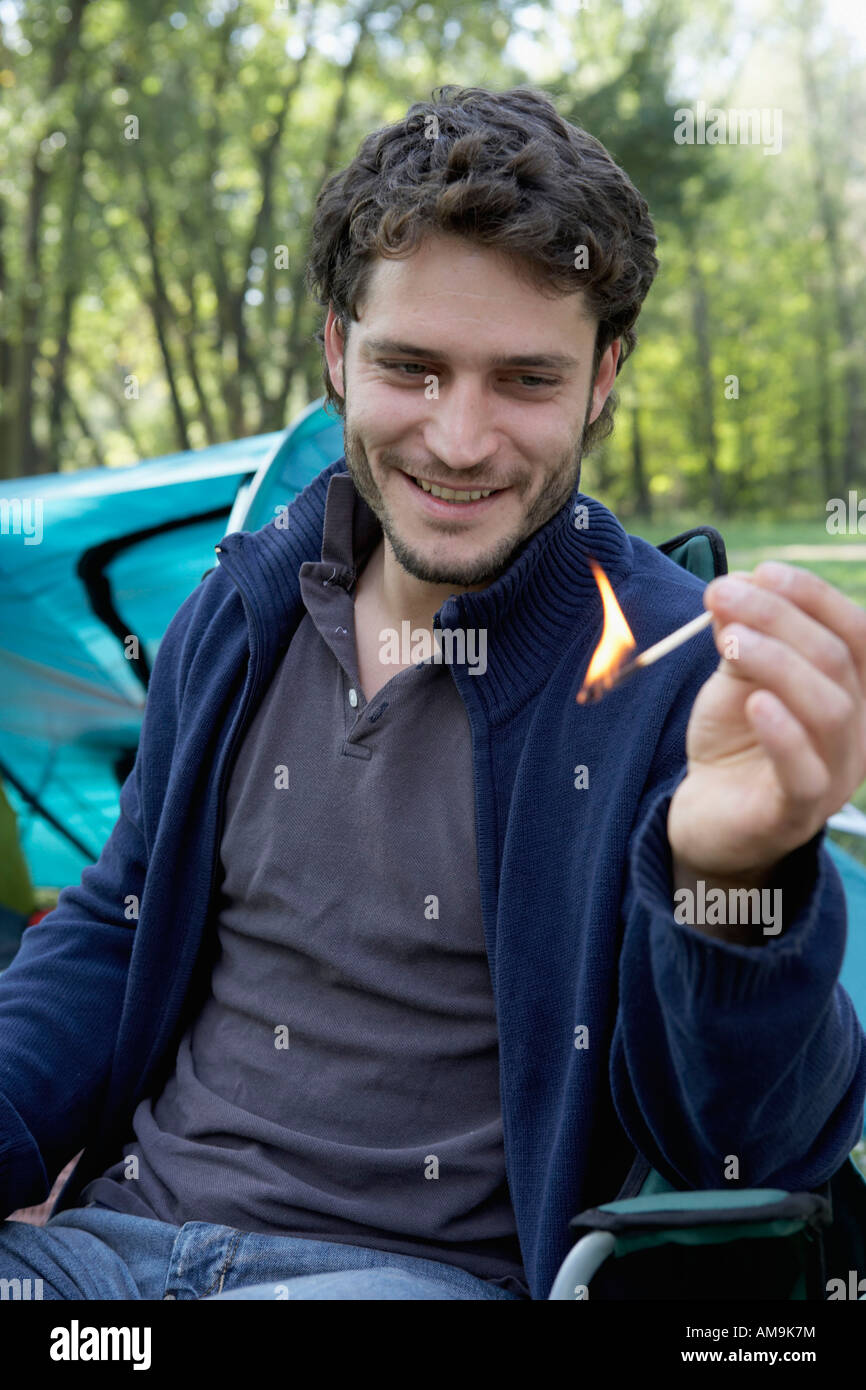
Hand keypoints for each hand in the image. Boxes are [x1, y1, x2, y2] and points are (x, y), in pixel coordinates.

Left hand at [667, 562, 865, 879]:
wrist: (707, 812)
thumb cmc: (735, 738)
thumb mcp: (737, 678)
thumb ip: (743, 636)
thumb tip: (738, 584)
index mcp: (856, 690)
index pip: (856, 632)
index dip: (815, 596)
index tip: (761, 571)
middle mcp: (860, 731)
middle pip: (837, 660)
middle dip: (778, 617)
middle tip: (721, 595)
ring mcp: (836, 776)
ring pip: (829, 709)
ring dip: (777, 662)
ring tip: (727, 640)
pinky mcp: (798, 813)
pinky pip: (805, 773)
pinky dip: (784, 733)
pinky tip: (755, 703)